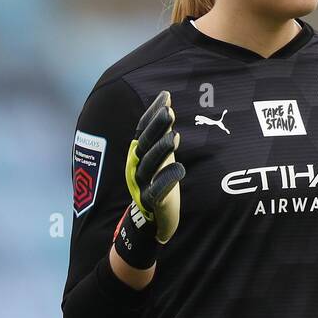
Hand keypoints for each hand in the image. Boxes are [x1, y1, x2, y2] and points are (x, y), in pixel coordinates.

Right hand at [114, 90, 184, 269]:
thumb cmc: (158, 181)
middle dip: (156, 128)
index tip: (166, 97)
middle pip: (145, 145)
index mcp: (138, 154)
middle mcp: (137, 167)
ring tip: (175, 137)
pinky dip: (167, 179)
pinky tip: (179, 168)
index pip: (143, 130)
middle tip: (169, 112)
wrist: (150, 220)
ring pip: (150, 166)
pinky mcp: (152, 202)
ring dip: (162, 150)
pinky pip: (158, 191)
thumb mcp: (160, 155)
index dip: (152, 114)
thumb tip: (167, 102)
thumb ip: (162, 132)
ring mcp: (142, 185)